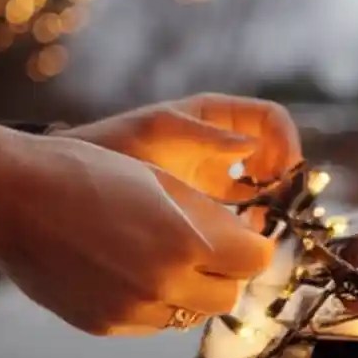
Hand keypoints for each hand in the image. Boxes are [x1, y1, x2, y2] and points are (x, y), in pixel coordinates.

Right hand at [0, 121, 271, 335]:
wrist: (10, 199)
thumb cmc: (86, 174)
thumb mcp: (160, 181)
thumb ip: (210, 217)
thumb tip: (248, 242)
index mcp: (184, 241)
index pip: (255, 262)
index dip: (254, 246)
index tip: (245, 236)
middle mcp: (163, 283)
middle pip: (228, 296)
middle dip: (225, 273)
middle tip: (206, 249)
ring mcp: (133, 309)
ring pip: (190, 314)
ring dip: (189, 290)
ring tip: (160, 255)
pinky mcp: (106, 324)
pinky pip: (151, 321)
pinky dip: (153, 302)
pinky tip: (127, 269)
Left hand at [56, 92, 303, 205]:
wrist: (71, 185)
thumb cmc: (113, 146)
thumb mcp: (160, 132)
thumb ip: (206, 135)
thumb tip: (253, 146)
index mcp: (214, 116)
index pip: (271, 119)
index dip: (286, 141)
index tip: (283, 172)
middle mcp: (219, 144)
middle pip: (273, 155)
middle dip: (282, 178)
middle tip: (275, 205)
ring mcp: (212, 175)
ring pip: (261, 186)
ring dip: (268, 205)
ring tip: (257, 227)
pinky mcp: (202, 206)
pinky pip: (239, 212)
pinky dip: (246, 226)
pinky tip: (236, 241)